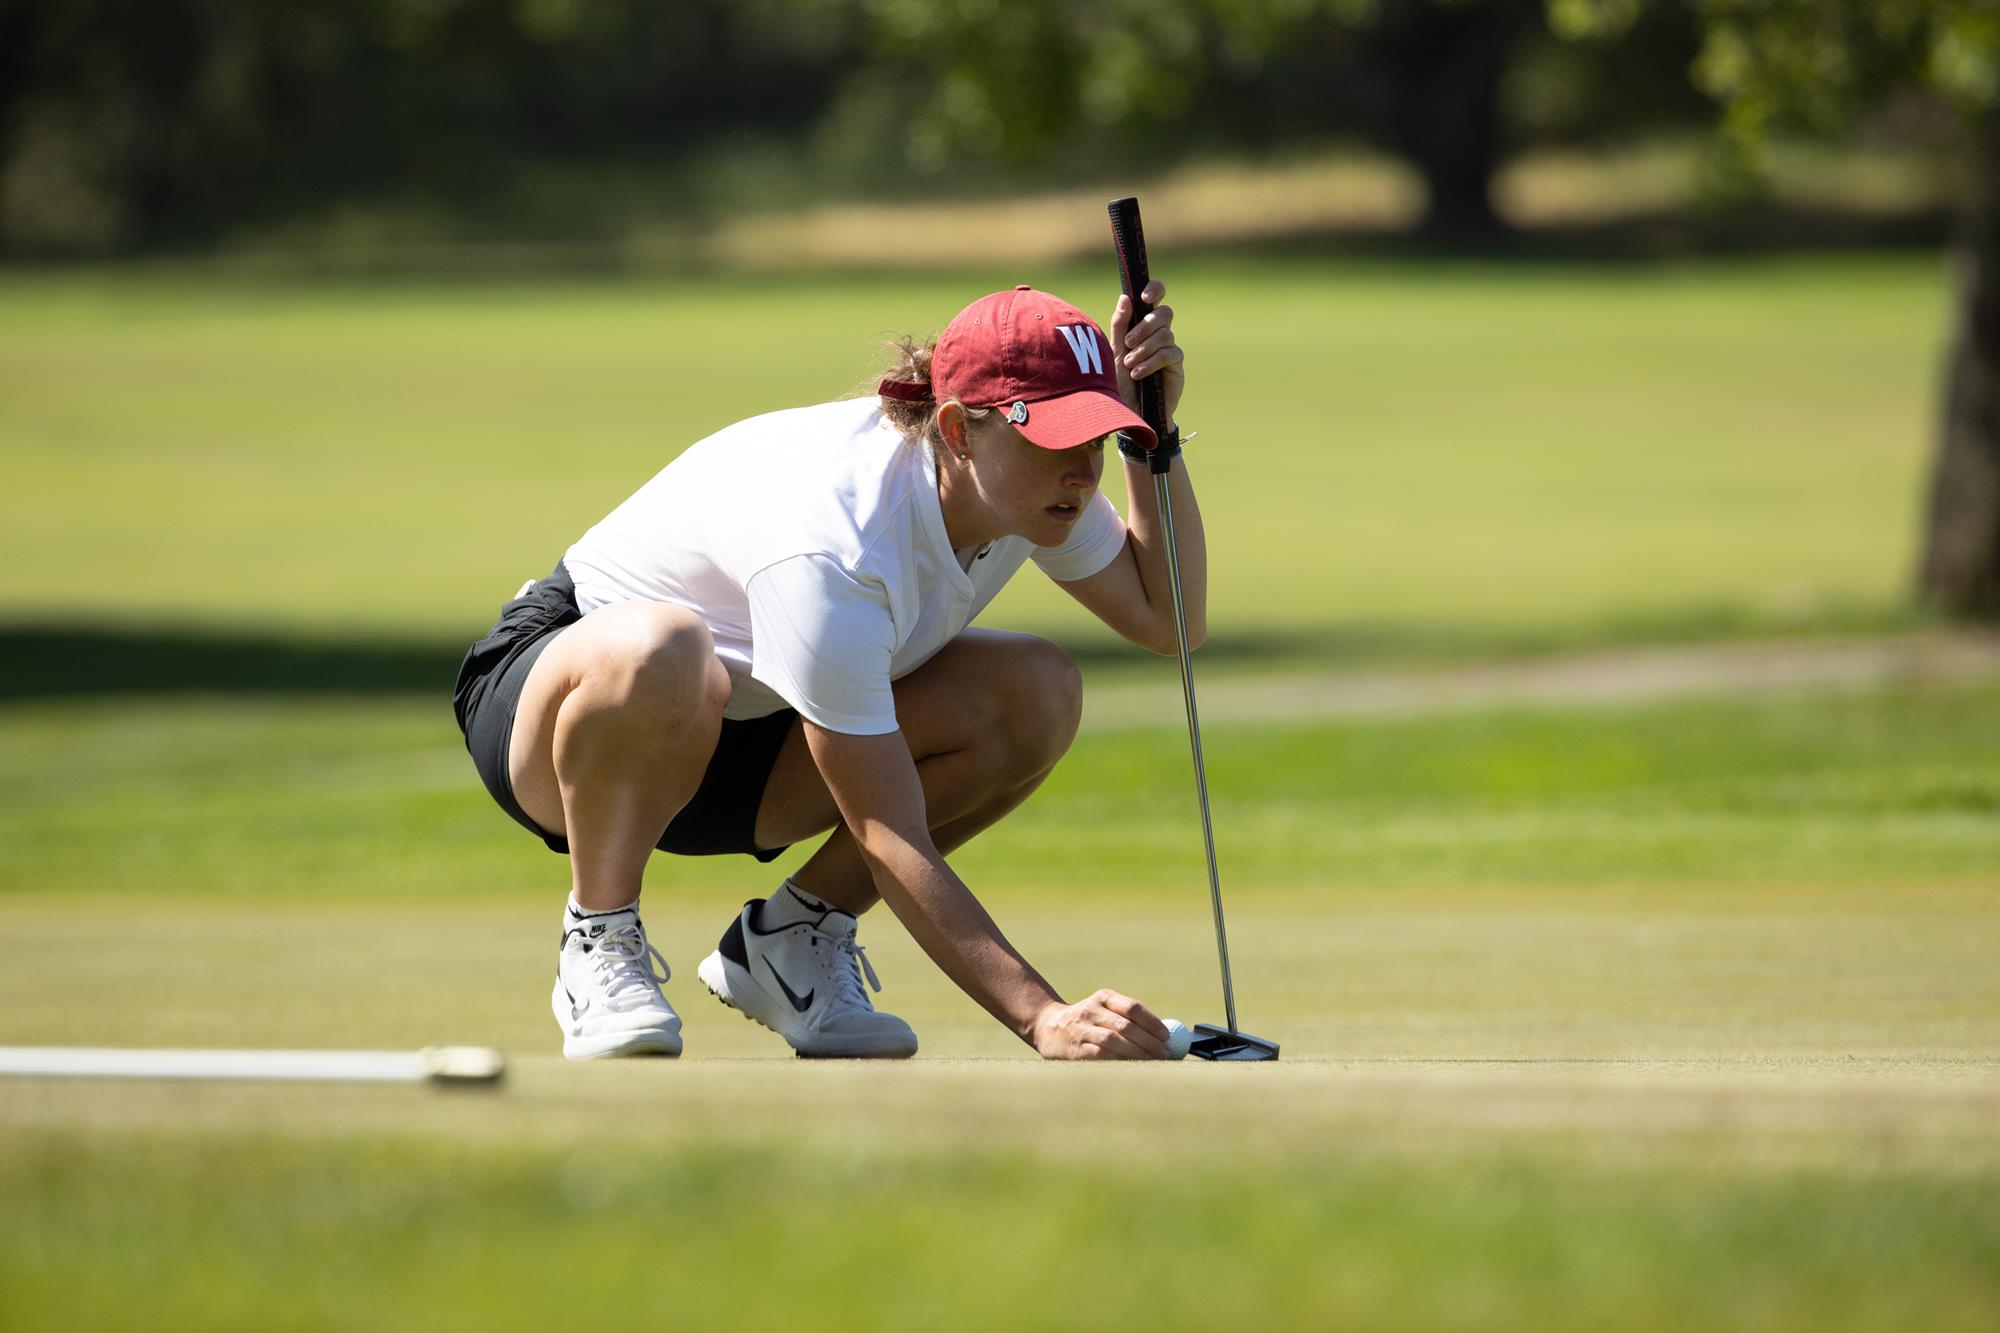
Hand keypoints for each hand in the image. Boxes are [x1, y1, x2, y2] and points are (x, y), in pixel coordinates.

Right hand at [1030, 988, 1172, 1059]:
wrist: (1046, 1026)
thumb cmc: (1086, 1022)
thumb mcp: (1103, 1010)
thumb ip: (1128, 1020)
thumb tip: (1166, 1036)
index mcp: (1103, 997)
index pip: (1132, 1007)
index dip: (1152, 1022)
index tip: (1166, 1036)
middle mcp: (1091, 1010)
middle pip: (1126, 1026)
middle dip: (1149, 1041)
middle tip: (1164, 1054)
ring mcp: (1082, 1029)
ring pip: (1114, 1041)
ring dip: (1137, 1053)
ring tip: (1153, 1062)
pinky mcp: (1075, 1048)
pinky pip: (1101, 1055)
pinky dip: (1119, 1062)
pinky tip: (1131, 1068)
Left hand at [1109, 279, 1184, 429]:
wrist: (1129, 410)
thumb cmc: (1119, 380)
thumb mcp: (1114, 350)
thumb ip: (1120, 325)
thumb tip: (1125, 297)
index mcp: (1143, 322)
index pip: (1156, 297)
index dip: (1155, 290)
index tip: (1144, 298)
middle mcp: (1159, 332)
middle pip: (1165, 313)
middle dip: (1145, 326)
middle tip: (1128, 342)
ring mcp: (1169, 347)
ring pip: (1165, 334)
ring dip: (1144, 349)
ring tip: (1129, 365)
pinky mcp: (1176, 365)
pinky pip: (1169, 354)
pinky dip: (1151, 362)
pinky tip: (1138, 374)